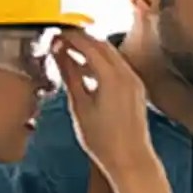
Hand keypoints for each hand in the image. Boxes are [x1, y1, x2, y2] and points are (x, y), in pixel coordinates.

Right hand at [51, 29, 156, 185]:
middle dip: (81, 39)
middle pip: (102, 45)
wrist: (130, 159)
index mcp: (113, 76)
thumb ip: (69, 75)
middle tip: (60, 40)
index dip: (71, 36)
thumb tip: (59, 53)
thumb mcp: (79, 105)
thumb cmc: (104, 140)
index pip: (89, 44)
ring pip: (111, 54)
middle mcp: (128, 75)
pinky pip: (118, 66)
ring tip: (69, 53)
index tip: (56, 34)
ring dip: (91, 50)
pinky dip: (102, 62)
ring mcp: (135, 81)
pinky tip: (86, 70)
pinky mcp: (136, 89)